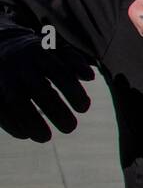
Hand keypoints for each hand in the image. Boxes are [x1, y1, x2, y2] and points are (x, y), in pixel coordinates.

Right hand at [0, 26, 94, 141]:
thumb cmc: (37, 54)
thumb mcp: (56, 50)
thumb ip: (74, 62)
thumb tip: (89, 76)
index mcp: (40, 54)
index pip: (60, 72)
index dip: (73, 91)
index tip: (84, 108)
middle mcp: (20, 65)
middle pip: (39, 89)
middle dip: (56, 111)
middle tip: (71, 128)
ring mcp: (3, 78)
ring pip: (17, 101)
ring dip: (31, 122)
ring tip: (45, 138)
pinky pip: (0, 109)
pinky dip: (11, 124)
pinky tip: (25, 135)